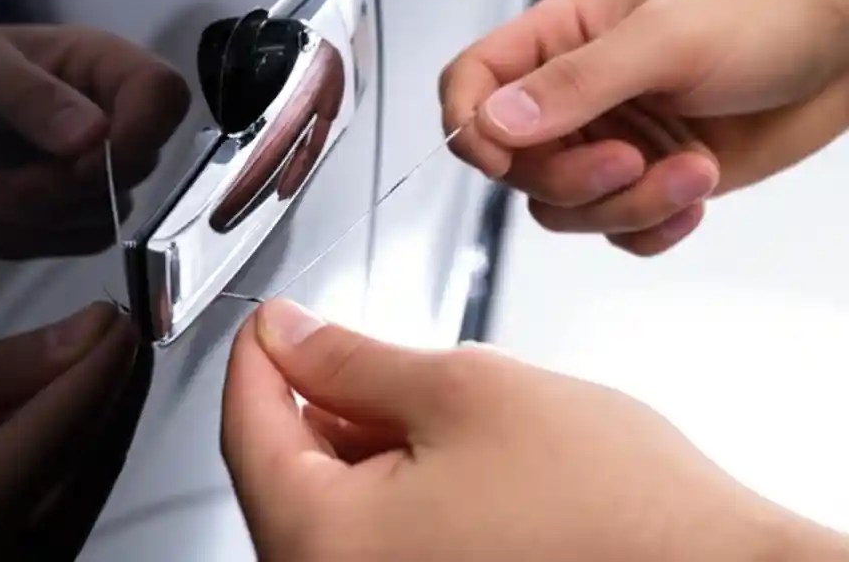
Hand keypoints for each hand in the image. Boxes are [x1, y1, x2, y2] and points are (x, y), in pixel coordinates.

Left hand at [0, 20, 190, 258]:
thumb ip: (30, 99)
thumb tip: (94, 140)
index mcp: (99, 65)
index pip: (165, 97)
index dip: (137, 138)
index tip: (76, 163)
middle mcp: (107, 115)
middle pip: (130, 173)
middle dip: (51, 193)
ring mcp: (87, 166)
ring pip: (101, 220)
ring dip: (28, 221)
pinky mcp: (61, 208)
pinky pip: (70, 246)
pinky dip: (19, 242)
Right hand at [0, 303, 136, 561]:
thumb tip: (83, 334)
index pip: (48, 445)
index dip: (95, 374)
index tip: (121, 315)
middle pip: (80, 470)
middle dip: (107, 389)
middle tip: (118, 321)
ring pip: (79, 487)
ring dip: (90, 416)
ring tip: (90, 348)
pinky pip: (54, 504)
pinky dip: (61, 447)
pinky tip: (53, 397)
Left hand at [221, 299, 848, 560]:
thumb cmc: (611, 508)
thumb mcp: (463, 391)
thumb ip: (352, 362)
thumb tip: (288, 337)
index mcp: (323, 547)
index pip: (248, 432)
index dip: (257, 357)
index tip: (271, 319)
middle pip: (284, 476)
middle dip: (314, 402)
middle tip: (353, 350)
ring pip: (331, 510)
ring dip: (356, 446)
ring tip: (418, 405)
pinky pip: (375, 544)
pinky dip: (389, 491)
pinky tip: (438, 456)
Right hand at [441, 0, 848, 254]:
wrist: (844, 58)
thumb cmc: (763, 17)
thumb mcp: (667, 39)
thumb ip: (577, 83)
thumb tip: (495, 122)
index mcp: (560, 38)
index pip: (471, 81)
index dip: (469, 124)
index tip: (500, 158)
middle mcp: (571, 95)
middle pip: (514, 162)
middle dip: (572, 177)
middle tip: (631, 162)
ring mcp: (606, 141)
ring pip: (562, 207)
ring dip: (626, 204)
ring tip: (695, 170)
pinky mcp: (645, 183)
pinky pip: (613, 231)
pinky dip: (649, 228)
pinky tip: (697, 196)